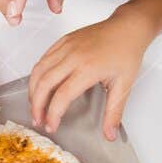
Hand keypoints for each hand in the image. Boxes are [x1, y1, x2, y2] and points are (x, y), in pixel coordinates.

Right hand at [28, 7, 154, 139]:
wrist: (128, 27)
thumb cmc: (127, 53)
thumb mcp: (124, 86)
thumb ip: (114, 113)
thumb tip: (110, 135)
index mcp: (88, 69)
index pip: (62, 96)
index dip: (53, 114)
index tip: (52, 126)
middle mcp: (73, 56)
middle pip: (44, 83)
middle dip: (36, 105)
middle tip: (38, 119)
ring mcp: (66, 46)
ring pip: (39, 69)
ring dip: (33, 89)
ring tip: (35, 105)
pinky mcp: (64, 40)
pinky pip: (44, 58)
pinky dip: (37, 73)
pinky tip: (40, 84)